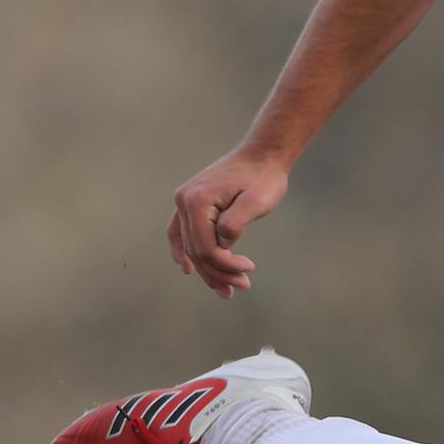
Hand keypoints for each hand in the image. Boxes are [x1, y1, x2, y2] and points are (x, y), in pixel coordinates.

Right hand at [168, 148, 289, 297]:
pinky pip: (179, 232)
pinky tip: (188, 269)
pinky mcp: (190, 202)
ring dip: (207, 268)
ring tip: (228, 289)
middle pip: (196, 250)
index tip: (250, 269)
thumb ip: (236, 223)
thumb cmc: (264, 177)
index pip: (205, 246)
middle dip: (219, 272)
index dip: (226, 264)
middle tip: (243, 286)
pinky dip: (184, 251)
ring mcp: (184, 201)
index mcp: (197, 200)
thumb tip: (222, 245)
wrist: (263, 154)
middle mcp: (184, 200)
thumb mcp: (257, 201)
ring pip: (190, 245)